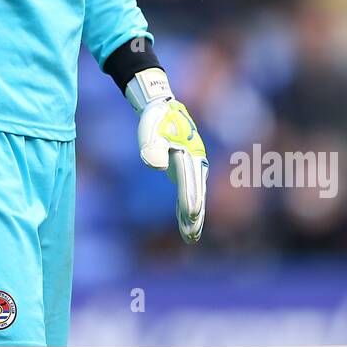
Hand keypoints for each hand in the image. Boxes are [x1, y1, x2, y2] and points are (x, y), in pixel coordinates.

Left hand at [137, 98, 209, 242]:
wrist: (162, 108)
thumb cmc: (155, 121)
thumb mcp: (150, 131)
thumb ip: (153, 148)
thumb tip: (158, 166)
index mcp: (187, 153)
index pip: (188, 180)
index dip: (190, 199)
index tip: (192, 216)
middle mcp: (195, 161)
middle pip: (195, 192)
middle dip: (194, 215)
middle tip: (191, 236)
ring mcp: (194, 166)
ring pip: (195, 195)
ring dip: (193, 217)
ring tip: (190, 238)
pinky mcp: (188, 169)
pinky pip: (190, 191)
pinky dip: (187, 207)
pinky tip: (185, 224)